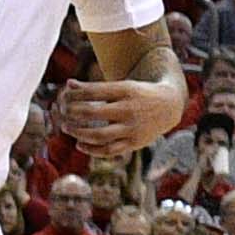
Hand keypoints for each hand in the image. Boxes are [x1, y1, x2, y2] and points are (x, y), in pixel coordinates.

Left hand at [53, 74, 186, 156]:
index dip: (75, 94)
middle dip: (73, 113)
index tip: (65, 97)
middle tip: (63, 112)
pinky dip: (91, 149)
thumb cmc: (139, 94)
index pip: (94, 91)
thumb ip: (96, 88)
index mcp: (128, 90)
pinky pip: (109, 150)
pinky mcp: (134, 143)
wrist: (170, 106)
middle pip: (93, 112)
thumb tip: (69, 84)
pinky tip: (80, 144)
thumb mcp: (122, 86)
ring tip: (67, 128)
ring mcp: (132, 128)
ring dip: (78, 133)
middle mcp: (130, 109)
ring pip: (99, 135)